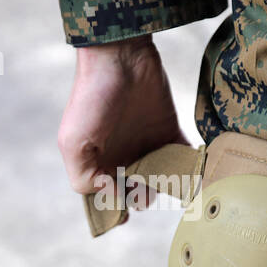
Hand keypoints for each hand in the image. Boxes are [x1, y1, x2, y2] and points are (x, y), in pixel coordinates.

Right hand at [56, 36, 187, 203]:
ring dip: (169, 186)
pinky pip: (185, 160)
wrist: (120, 57)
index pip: (108, 200)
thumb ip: (83, 177)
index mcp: (98, 166)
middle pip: (138, 194)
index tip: (126, 205)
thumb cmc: (91, 98)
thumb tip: (111, 194)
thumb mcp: (72, 141)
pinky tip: (193, 171)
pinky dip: (192, 169)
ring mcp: (148, 148)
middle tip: (147, 184)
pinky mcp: (170, 133)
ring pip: (163, 181)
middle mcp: (123, 160)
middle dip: (144, 197)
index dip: (117, 209)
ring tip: (168, 176)